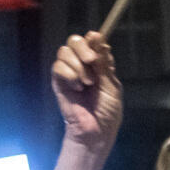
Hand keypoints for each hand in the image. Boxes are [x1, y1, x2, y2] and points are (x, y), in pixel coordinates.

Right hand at [51, 33, 123, 152]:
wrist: (97, 130)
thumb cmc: (108, 111)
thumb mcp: (111, 85)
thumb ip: (104, 63)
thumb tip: (98, 38)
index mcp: (99, 64)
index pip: (92, 41)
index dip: (93, 38)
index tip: (96, 38)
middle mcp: (83, 65)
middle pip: (74, 41)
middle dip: (83, 48)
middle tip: (91, 60)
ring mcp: (69, 73)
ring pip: (64, 52)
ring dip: (78, 66)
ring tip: (87, 83)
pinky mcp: (58, 82)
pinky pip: (57, 67)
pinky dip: (69, 75)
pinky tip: (77, 88)